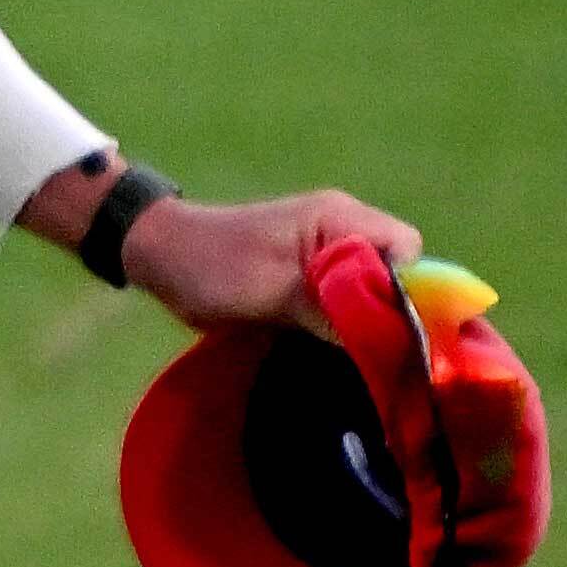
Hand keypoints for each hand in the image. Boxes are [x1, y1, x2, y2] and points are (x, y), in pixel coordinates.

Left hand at [118, 186, 420, 332]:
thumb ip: (332, 310)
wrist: (159, 255)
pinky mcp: (308, 269)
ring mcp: (325, 247)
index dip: (407, 288)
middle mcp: (342, 226)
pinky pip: (344, 292)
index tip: (388, 327)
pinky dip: (342, 316)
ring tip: (352, 349)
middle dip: (387, 306)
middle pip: (395, 269)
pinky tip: (333, 343)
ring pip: (371, 284)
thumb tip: (387, 339)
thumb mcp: (274, 293)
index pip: (406, 248)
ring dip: (363, 315)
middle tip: (369, 344)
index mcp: (339, 218)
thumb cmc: (211, 267)